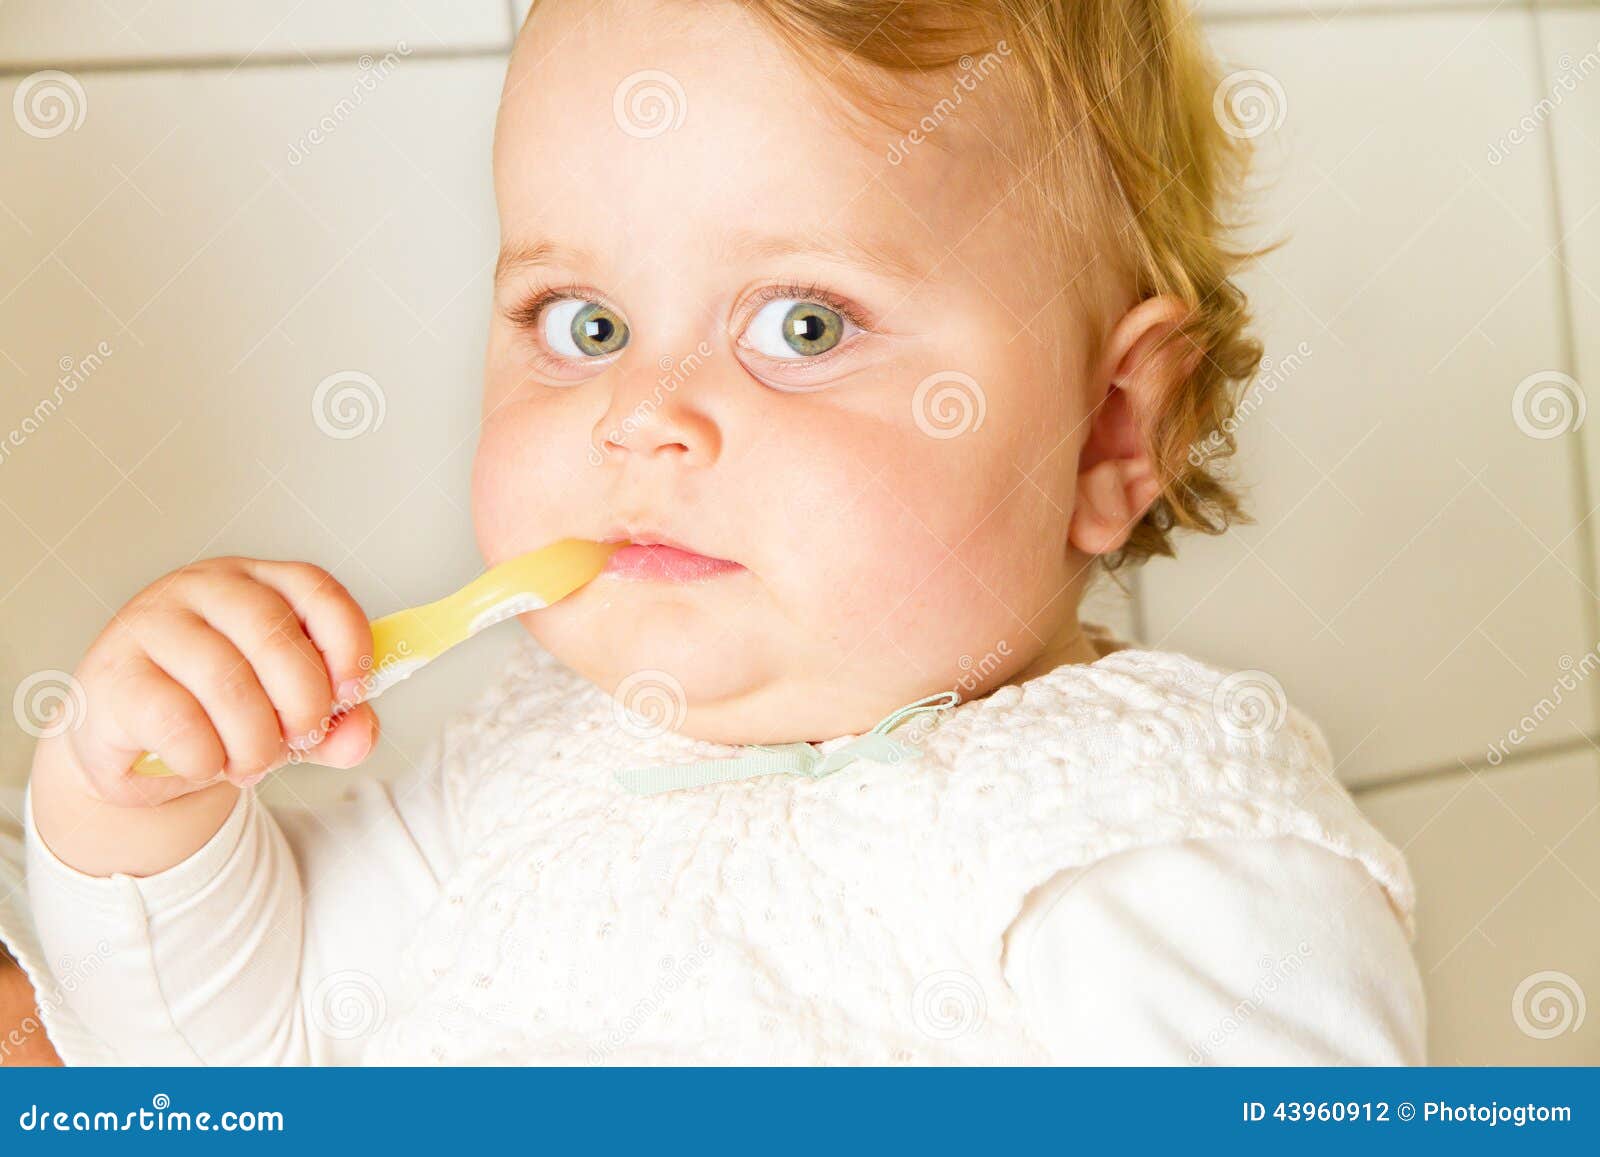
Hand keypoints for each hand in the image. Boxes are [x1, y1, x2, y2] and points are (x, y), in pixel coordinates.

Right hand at [40, 557, 377, 807]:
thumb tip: (361, 735)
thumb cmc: (220, 714)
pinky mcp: (115, 675)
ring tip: (251, 765)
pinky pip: (177, 720)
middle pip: (275, 636)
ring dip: (254, 742)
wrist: (133, 748)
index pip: (317, 591)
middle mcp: (205, 589)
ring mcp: (153, 624)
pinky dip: (206, 758)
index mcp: (259, 583)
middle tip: (299, 741)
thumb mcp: (289, 718)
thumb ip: (336, 725)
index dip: (347, 645)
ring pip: (227, 680)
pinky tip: (205, 765)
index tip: (352, 694)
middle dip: (303, 704)